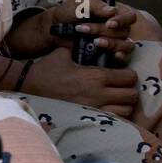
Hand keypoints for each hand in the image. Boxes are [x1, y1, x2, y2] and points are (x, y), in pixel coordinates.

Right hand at [22, 46, 138, 117]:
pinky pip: (113, 121)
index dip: (129, 75)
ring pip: (126, 111)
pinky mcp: (87, 118)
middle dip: (130, 90)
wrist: (29, 87)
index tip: (123, 74)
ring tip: (118, 100)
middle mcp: (98, 94)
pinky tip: (108, 109)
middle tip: (123, 87)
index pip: (129, 77)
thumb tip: (91, 41)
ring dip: (125, 105)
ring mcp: (93, 108)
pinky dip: (116, 116)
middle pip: (132, 96)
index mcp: (96, 76)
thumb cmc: (47, 69)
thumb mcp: (65, 53)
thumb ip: (81, 47)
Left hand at [48, 0, 136, 63]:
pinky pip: (122, 59)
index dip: (122, 20)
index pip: (129, 17)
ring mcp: (113, 43)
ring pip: (125, 45)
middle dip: (105, 31)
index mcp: (113, 14)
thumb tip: (112, 11)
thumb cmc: (67, 13)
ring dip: (112, 44)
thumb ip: (96, 5)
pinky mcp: (107, 55)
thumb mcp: (81, 3)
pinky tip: (114, 56)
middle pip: (124, 32)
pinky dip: (121, 57)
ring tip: (96, 42)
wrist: (53, 29)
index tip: (109, 23)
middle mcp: (116, 29)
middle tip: (86, 30)